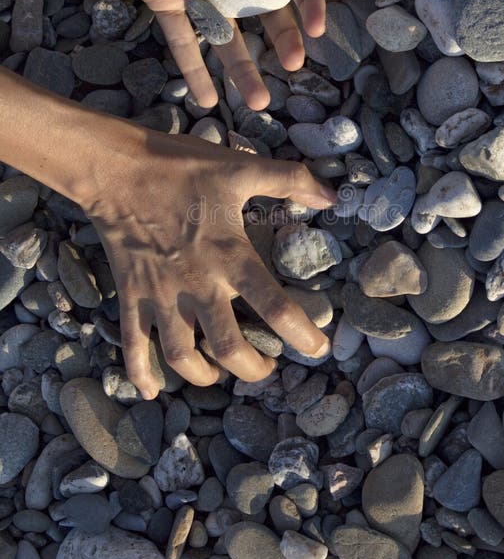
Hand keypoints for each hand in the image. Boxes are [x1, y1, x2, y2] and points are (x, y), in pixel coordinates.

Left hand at [65, 0, 325, 109]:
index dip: (306, 0)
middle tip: (293, 66)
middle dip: (281, 39)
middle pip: (263, 11)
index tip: (317, 29)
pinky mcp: (165, 3)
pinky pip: (183, 41)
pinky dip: (194, 70)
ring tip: (260, 102)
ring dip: (243, 69)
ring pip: (226, 35)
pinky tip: (206, 100)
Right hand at [85, 128, 336, 398]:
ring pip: (183, 356)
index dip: (301, 335)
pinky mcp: (132, 296)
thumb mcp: (241, 168)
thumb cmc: (180, 167)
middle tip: (268, 369)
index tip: (318, 350)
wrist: (116, 169)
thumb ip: (290, 180)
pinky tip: (150, 391)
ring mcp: (161, 295)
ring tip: (219, 375)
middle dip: (254, 369)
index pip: (273, 307)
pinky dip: (139, 372)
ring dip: (204, 376)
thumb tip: (332, 198)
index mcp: (230, 257)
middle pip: (230, 348)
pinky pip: (133, 344)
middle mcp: (198, 285)